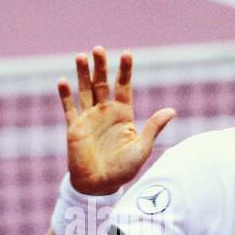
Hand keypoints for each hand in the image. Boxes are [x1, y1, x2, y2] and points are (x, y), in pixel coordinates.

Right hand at [57, 47, 175, 195]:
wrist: (99, 185)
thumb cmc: (123, 170)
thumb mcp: (141, 149)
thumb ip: (153, 128)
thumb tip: (171, 110)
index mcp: (123, 114)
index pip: (124, 86)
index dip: (125, 70)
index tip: (127, 54)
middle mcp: (105, 112)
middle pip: (102, 83)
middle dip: (101, 66)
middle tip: (99, 49)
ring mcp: (89, 118)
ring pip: (85, 90)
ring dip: (82, 74)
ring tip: (80, 56)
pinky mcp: (74, 127)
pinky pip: (69, 108)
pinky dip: (65, 95)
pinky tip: (63, 81)